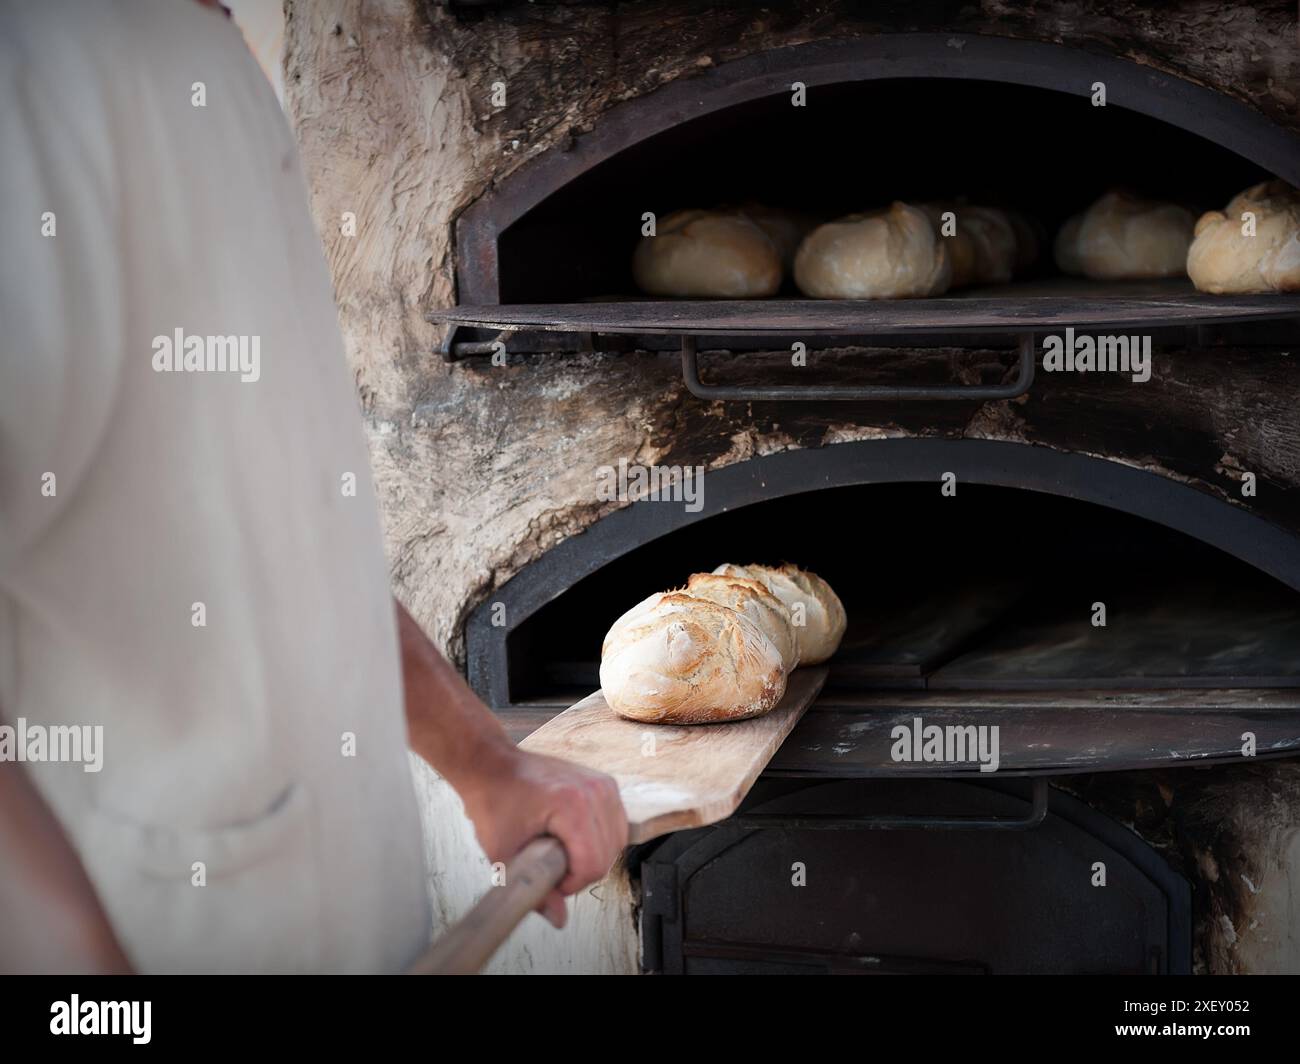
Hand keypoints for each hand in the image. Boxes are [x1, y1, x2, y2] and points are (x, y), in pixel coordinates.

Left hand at [457, 743, 626, 928]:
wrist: (493, 767)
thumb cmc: (494, 799)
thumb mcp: (503, 854)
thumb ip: (533, 890)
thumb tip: (558, 918)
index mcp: (572, 804)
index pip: (594, 863)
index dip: (572, 884)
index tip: (550, 881)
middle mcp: (594, 790)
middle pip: (609, 854)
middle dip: (582, 871)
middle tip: (552, 868)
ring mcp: (602, 784)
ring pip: (617, 840)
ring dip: (594, 855)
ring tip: (562, 853)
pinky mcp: (604, 783)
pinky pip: (616, 823)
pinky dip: (601, 838)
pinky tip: (575, 840)